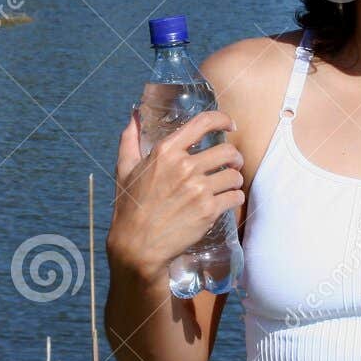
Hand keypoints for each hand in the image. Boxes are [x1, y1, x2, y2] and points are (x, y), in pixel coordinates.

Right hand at [107, 105, 243, 279]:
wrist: (138, 246)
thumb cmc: (130, 207)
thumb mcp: (125, 169)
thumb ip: (130, 139)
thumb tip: (134, 115)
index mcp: (166, 152)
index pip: (203, 123)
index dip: (222, 119)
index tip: (229, 125)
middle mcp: (184, 167)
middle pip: (227, 151)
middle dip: (234, 157)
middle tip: (232, 163)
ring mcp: (198, 189)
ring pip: (234, 175)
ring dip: (235, 179)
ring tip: (229, 184)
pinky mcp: (208, 210)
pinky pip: (235, 196)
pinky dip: (235, 197)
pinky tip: (228, 200)